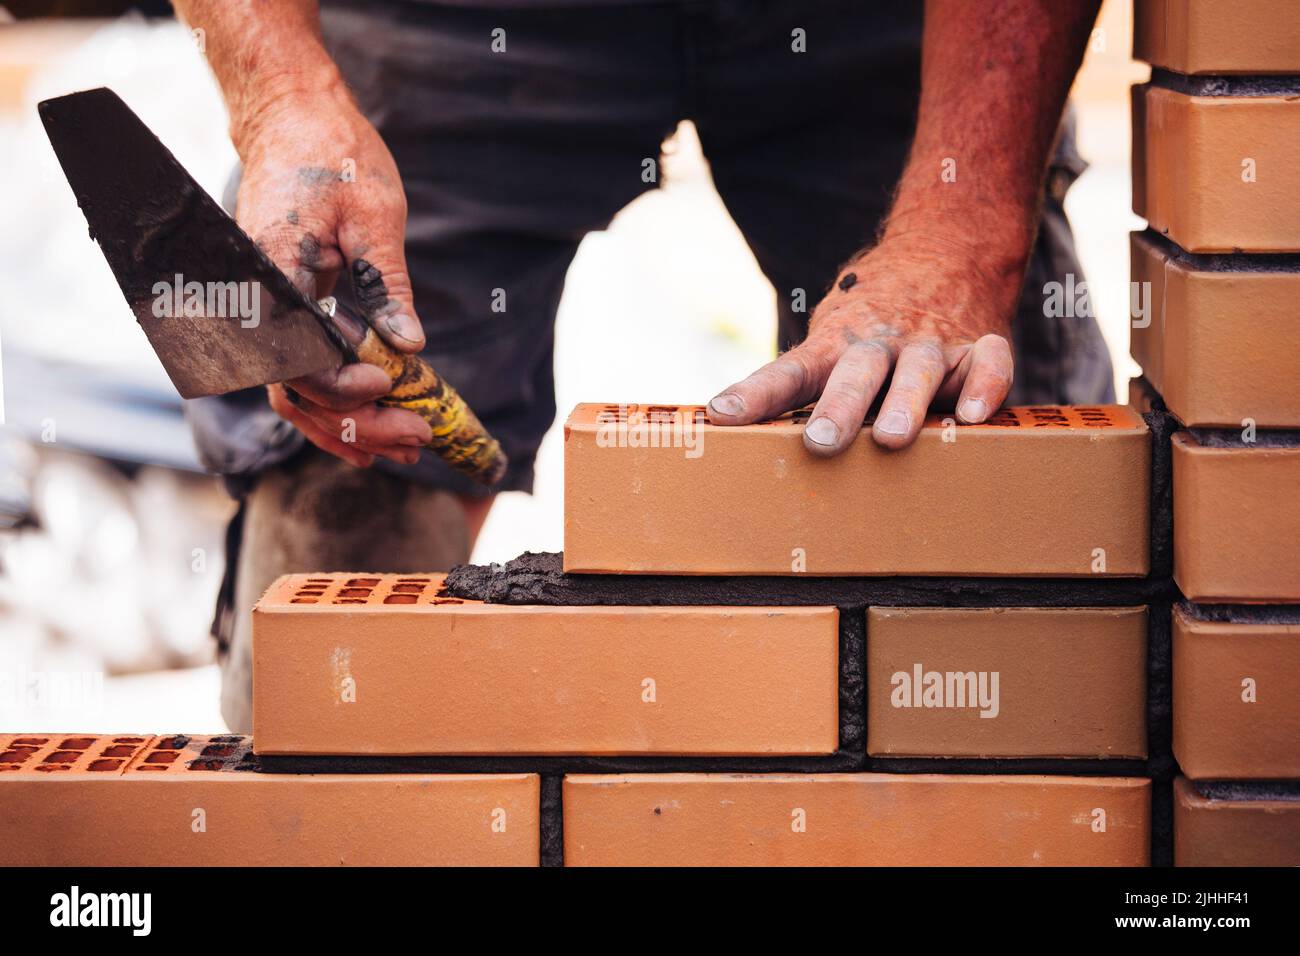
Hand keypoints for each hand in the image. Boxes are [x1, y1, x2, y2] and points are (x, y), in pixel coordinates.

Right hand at [234, 84, 431, 467]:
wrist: (291, 119)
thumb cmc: (333, 155)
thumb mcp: (375, 214)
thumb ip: (388, 284)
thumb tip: (411, 346)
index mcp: (269, 272)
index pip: (294, 355)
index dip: (339, 386)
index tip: (386, 386)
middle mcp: (253, 300)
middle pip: (293, 391)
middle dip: (356, 423)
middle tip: (417, 438)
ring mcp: (262, 312)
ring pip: (293, 395)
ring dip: (347, 428)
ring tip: (405, 447)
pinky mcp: (280, 316)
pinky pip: (298, 377)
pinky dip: (336, 409)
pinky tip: (374, 433)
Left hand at [707, 235, 1021, 453]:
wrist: (945, 251)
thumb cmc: (872, 321)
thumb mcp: (832, 339)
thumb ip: (805, 383)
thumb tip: (745, 432)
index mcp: (836, 344)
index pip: (789, 371)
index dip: (756, 393)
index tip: (722, 414)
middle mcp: (881, 341)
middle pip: (856, 372)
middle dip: (838, 408)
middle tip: (818, 442)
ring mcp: (931, 342)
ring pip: (918, 370)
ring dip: (904, 403)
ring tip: (891, 440)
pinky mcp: (979, 344)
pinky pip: (989, 361)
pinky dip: (985, 385)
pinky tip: (973, 416)